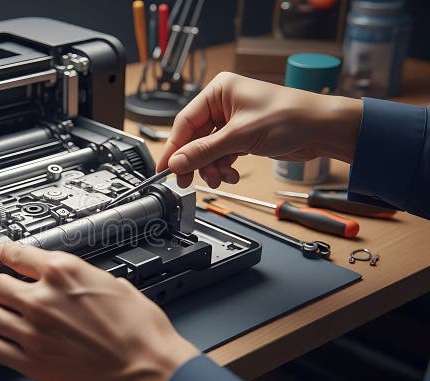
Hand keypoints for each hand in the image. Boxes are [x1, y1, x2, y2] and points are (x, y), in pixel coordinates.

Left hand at [0, 242, 199, 380]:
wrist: (148, 370)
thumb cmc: (142, 332)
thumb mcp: (115, 283)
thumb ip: (83, 276)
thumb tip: (72, 275)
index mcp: (64, 273)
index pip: (17, 254)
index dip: (7, 253)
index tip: (3, 254)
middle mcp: (43, 299)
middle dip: (4, 286)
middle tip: (11, 291)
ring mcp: (33, 332)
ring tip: (4, 315)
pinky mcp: (31, 362)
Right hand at [158, 72, 362, 187]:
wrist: (324, 130)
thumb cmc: (291, 117)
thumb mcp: (240, 136)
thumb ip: (204, 151)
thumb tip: (177, 162)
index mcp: (219, 91)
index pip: (185, 122)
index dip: (174, 147)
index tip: (165, 168)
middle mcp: (223, 104)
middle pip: (195, 138)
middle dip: (194, 161)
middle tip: (185, 180)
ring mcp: (233, 121)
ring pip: (208, 150)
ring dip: (211, 167)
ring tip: (219, 179)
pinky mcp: (243, 137)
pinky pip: (222, 155)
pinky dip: (224, 167)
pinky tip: (232, 175)